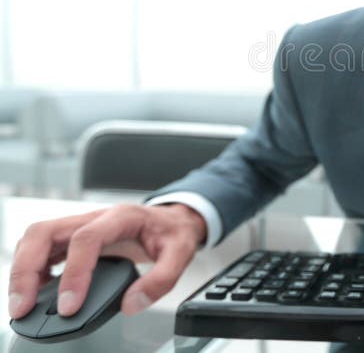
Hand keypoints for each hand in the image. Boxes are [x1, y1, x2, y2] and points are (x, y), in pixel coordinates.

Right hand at [8, 203, 206, 318]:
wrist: (173, 220)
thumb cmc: (173, 233)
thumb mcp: (182, 253)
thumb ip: (161, 280)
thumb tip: (131, 304)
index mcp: (121, 217)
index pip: (86, 239)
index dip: (73, 272)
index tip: (68, 306)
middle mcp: (95, 217)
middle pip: (46, 232)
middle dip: (27, 269)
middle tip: (23, 306)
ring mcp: (81, 225)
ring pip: (37, 238)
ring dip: (23, 269)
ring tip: (22, 302)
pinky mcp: (74, 237)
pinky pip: (43, 247)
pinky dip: (32, 268)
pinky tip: (35, 290)